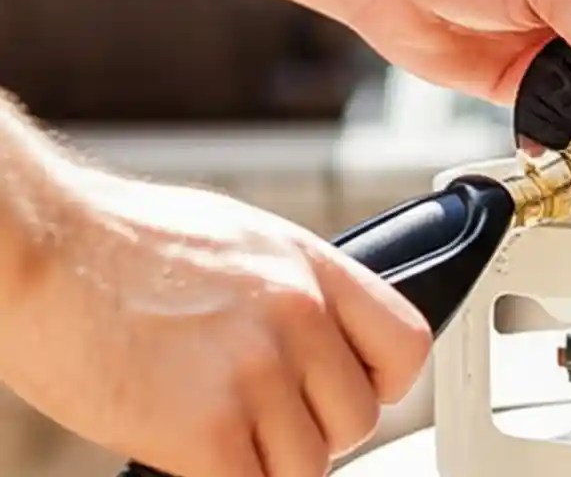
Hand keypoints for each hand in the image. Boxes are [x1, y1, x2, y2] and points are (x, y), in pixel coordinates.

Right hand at [0, 166, 429, 476]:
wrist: (41, 250)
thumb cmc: (118, 241)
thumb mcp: (236, 240)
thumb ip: (290, 290)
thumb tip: (318, 339)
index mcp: (311, 267)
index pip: (405, 344)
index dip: (380, 383)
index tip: (346, 394)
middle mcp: (299, 316)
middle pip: (357, 419)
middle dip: (313, 433)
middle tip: (258, 423)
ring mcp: (257, 372)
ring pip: (310, 466)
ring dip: (267, 465)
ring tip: (216, 433)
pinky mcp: (207, 429)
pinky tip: (193, 459)